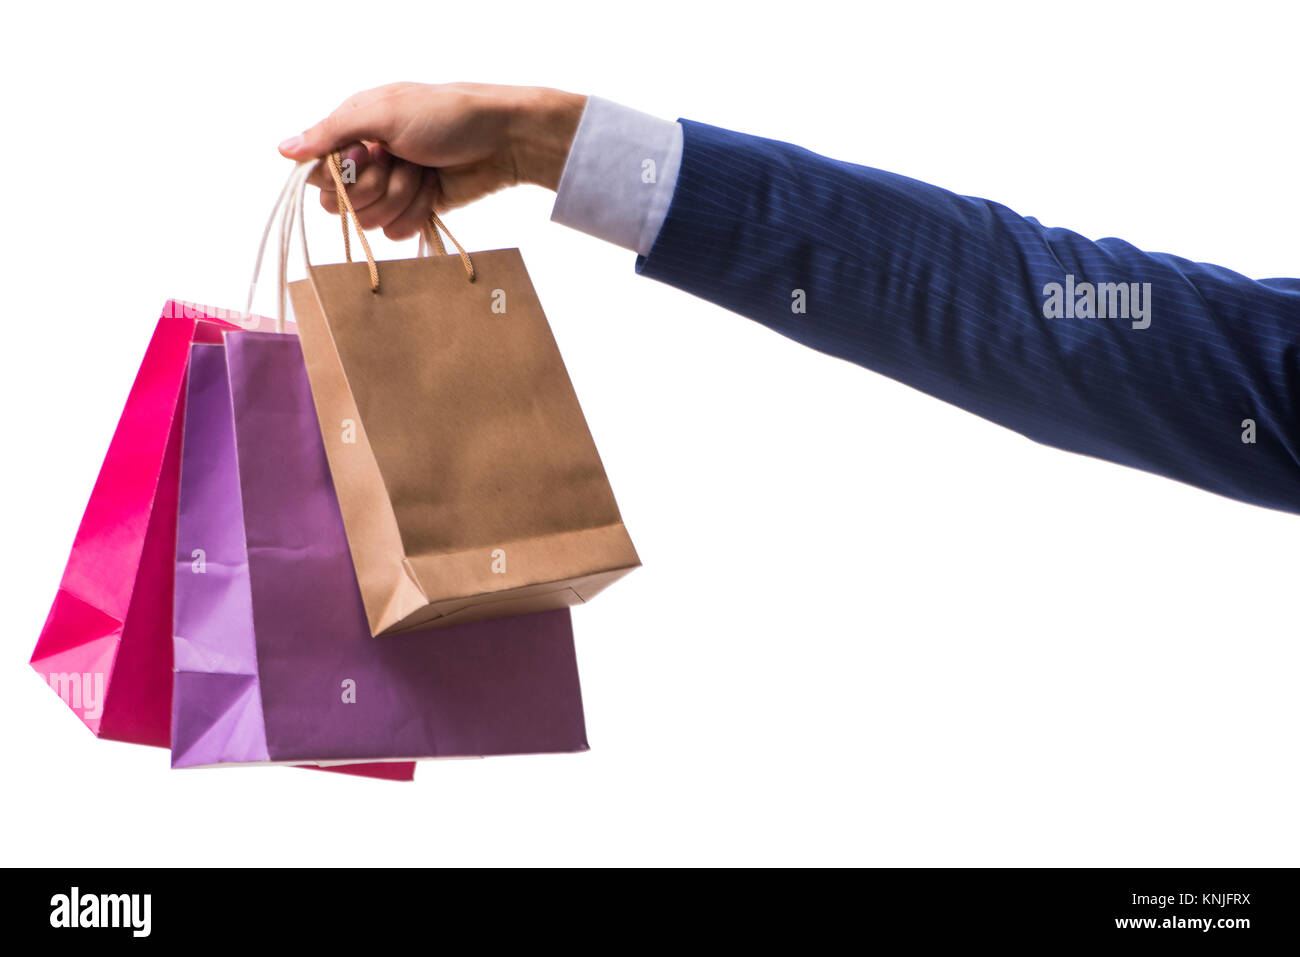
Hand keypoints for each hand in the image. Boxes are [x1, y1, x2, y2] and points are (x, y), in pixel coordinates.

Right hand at [278, 82, 586, 239]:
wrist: (502, 140)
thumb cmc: (445, 115)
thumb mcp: (382, 112)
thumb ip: (330, 133)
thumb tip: (283, 150)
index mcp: (353, 134)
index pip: (317, 175)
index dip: (339, 176)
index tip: (366, 156)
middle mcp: (367, 164)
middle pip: (340, 204)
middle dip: (373, 187)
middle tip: (399, 161)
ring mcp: (391, 190)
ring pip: (371, 222)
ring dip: (401, 196)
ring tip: (423, 172)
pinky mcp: (415, 211)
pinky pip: (396, 232)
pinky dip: (418, 211)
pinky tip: (434, 190)